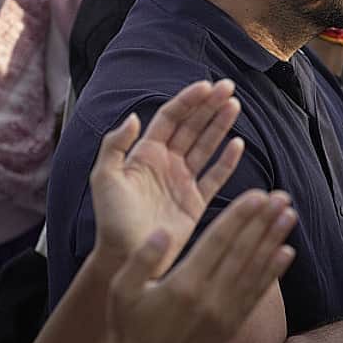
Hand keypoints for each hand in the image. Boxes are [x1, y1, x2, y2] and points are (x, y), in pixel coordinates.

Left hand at [90, 79, 244, 272]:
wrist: (126, 256)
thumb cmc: (111, 219)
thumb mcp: (104, 178)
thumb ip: (115, 145)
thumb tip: (132, 117)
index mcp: (145, 154)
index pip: (171, 118)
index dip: (188, 101)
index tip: (206, 86)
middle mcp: (166, 163)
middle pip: (192, 126)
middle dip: (209, 106)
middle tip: (228, 88)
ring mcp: (182, 181)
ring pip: (206, 146)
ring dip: (220, 125)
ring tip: (234, 106)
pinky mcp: (195, 202)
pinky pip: (215, 177)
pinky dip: (227, 161)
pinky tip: (238, 144)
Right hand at [100, 190, 297, 342]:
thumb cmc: (129, 328)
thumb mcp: (121, 292)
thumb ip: (141, 260)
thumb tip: (163, 232)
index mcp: (183, 286)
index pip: (217, 243)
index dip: (239, 217)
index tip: (257, 195)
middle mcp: (209, 299)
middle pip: (242, 251)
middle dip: (263, 221)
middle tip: (282, 196)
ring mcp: (224, 314)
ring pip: (255, 270)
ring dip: (274, 240)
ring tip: (290, 215)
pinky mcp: (231, 325)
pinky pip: (257, 294)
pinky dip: (273, 273)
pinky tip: (287, 252)